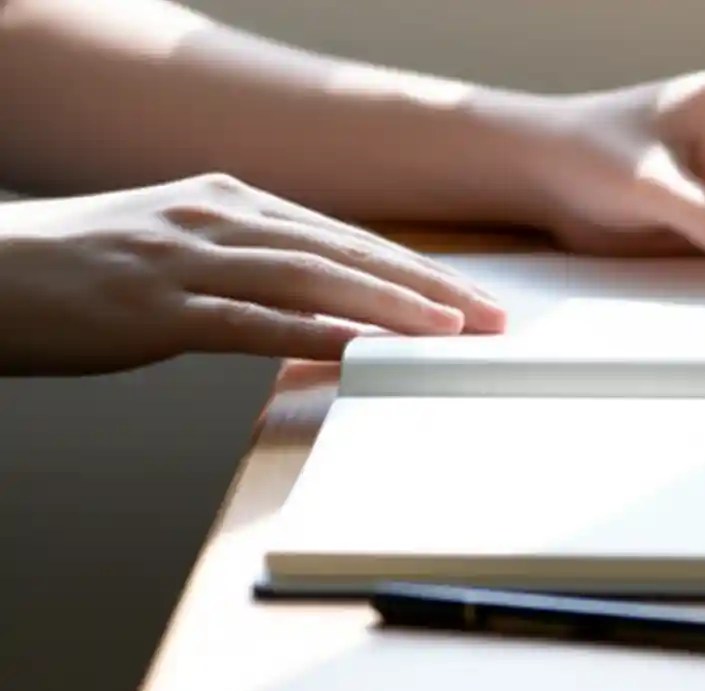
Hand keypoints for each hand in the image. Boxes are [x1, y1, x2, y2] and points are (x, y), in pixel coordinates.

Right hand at [0, 173, 504, 375]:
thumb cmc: (87, 269)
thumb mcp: (182, 249)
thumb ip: (254, 270)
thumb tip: (323, 309)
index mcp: (233, 199)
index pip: (348, 237)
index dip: (415, 269)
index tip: (469, 298)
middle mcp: (221, 217)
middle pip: (347, 251)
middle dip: (427, 285)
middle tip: (488, 315)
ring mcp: (189, 258)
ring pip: (313, 279)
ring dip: (389, 306)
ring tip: (449, 331)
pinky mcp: (158, 307)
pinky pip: (251, 321)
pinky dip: (312, 333)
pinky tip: (360, 349)